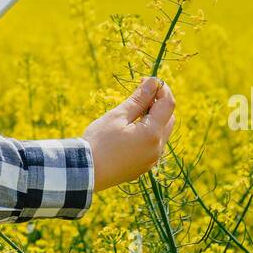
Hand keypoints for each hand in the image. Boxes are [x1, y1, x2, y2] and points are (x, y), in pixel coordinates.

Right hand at [82, 76, 175, 192]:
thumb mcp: (118, 116)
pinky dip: (147, 133)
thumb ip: (139, 99)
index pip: (168, 104)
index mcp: (152, 134)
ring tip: (132, 112)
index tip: (146, 81)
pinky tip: (129, 130)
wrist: (84, 172)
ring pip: (161, 133)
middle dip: (159, 103)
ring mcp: (151, 160)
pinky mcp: (143, 167)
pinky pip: (152, 145)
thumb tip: (153, 82)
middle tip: (139, 94)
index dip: (161, 89)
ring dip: (154, 119)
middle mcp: (157, 149)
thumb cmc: (99, 141)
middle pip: (168, 119)